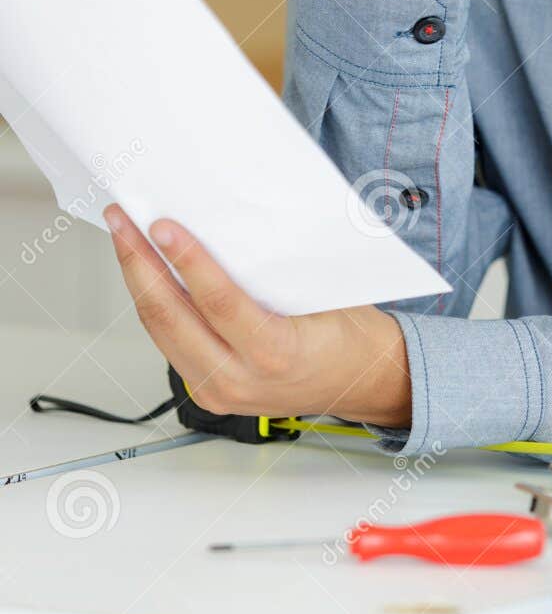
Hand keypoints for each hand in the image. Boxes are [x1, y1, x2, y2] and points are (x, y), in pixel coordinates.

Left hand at [103, 205, 410, 425]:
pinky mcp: (208, 392)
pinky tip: (145, 276)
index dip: (186, 260)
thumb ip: (272, 273)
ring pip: (160, 331)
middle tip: (123, 221)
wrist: (366, 382)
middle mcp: (239, 379)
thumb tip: (223, 226)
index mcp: (275, 354)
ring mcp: (218, 391)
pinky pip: (169, 343)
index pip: (218, 302)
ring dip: (137, 282)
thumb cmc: (350, 335)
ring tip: (124, 239)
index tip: (162, 225)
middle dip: (139, 263)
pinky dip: (154, 306)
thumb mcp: (322, 295)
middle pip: (171, 317)